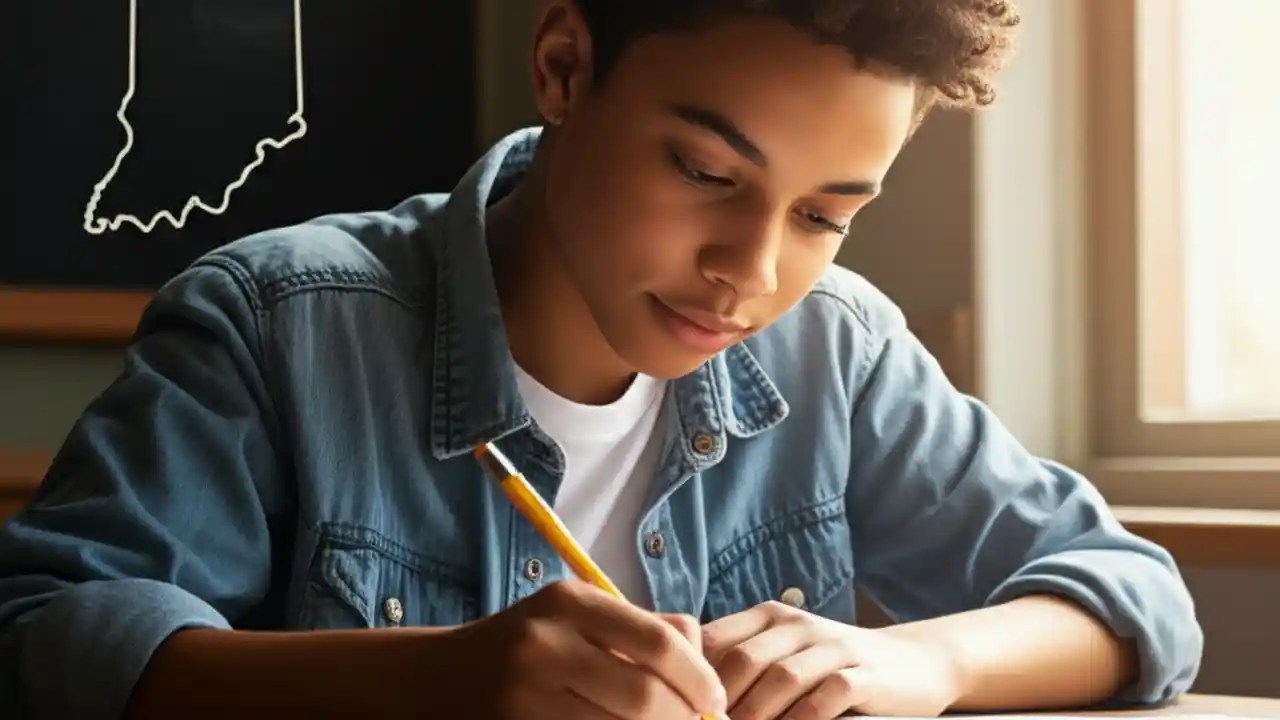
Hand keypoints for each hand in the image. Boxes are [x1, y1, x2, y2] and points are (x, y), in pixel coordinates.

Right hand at [437, 579, 726, 719]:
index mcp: (568, 603)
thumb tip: (703, 657)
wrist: (437, 678)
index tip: (716, 699)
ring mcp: (526, 695)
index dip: (699, 677)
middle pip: (644, 696)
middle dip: (685, 719)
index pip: (658, 641)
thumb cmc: (525, 646)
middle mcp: (545, 644)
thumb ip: (642, 627)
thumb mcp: (575, 617)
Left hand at [702, 601, 964, 718]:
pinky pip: (826, 697)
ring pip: (780, 678)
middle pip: (742, 661)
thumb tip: (684, 696)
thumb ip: (743, 666)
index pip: (714, 640)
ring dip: (754, 715)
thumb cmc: (833, 668)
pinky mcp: (863, 674)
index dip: (690, 677)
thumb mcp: (785, 654)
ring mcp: (832, 647)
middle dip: (717, 703)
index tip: (677, 709)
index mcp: (768, 618)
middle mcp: (796, 625)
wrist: (914, 662)